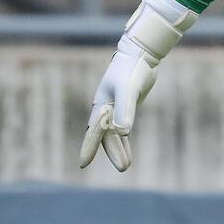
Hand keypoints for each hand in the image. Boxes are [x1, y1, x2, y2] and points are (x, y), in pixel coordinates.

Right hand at [79, 45, 157, 171]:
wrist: (140, 55)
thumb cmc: (130, 69)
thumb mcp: (128, 89)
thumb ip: (125, 110)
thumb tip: (123, 132)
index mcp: (100, 105)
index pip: (93, 131)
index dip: (89, 147)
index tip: (83, 163)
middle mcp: (105, 110)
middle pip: (107, 136)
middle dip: (113, 152)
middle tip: (124, 167)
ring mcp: (115, 110)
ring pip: (115, 135)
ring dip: (120, 150)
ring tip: (126, 166)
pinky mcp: (126, 109)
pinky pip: (123, 129)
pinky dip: (125, 141)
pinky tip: (127, 153)